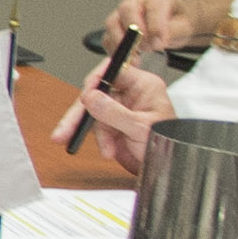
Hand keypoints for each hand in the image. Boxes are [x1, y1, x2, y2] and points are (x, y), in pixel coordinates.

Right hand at [56, 57, 178, 165]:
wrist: (171, 167)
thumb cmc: (169, 143)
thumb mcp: (140, 127)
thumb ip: (114, 112)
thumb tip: (90, 97)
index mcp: (142, 85)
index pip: (113, 71)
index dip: (96, 81)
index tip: (85, 96)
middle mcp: (130, 94)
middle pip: (97, 93)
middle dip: (80, 113)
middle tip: (65, 129)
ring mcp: (122, 110)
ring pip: (94, 113)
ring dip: (94, 133)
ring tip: (105, 149)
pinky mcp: (115, 126)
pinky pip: (98, 128)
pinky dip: (100, 141)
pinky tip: (109, 151)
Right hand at [102, 0, 195, 59]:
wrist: (175, 27)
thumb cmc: (179, 23)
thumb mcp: (185, 27)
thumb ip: (173, 31)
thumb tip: (156, 40)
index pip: (153, 5)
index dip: (155, 25)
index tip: (159, 42)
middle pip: (127, 9)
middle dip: (136, 33)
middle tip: (148, 48)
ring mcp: (123, 10)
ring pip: (112, 23)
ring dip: (122, 43)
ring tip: (136, 58)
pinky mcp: (115, 25)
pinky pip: (107, 37)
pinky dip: (114, 50)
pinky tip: (127, 59)